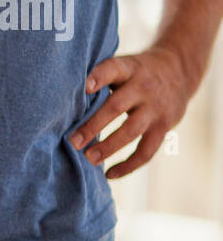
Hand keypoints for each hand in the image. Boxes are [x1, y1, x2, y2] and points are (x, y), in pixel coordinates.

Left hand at [68, 44, 194, 178]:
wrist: (179, 71)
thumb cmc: (135, 72)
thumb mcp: (123, 66)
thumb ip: (100, 78)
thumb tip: (60, 100)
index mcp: (129, 69)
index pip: (113, 69)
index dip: (99, 77)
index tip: (84, 87)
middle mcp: (143, 87)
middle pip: (117, 107)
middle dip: (93, 125)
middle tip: (72, 142)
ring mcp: (156, 109)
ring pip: (131, 131)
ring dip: (108, 147)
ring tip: (88, 159)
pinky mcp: (164, 127)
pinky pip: (147, 150)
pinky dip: (129, 165)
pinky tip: (109, 174)